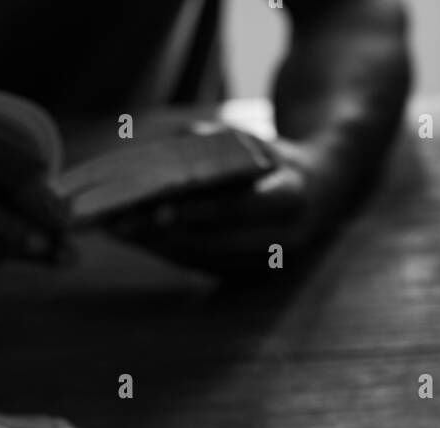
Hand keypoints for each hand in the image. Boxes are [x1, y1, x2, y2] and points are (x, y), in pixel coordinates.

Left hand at [108, 134, 342, 274]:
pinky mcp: (251, 275)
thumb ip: (214, 142)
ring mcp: (268, 262)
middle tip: (120, 223)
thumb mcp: (254, 140)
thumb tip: (167, 147)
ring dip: (159, 247)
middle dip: (165, 235)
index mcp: (292, 196)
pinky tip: (138, 238)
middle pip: (216, 242)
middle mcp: (285, 237)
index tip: (158, 210)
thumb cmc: (278, 159)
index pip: (240, 208)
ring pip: (206, 259)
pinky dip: (169, 252)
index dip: (199, 212)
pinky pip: (205, 267)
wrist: (322, 191)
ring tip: (117, 230)